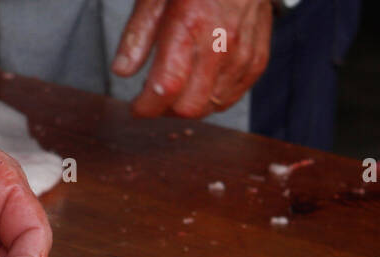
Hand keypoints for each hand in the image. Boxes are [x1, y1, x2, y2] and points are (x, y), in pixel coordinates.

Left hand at [112, 0, 272, 119]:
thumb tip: (122, 70)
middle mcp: (221, 42)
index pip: (167, 86)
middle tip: (154, 97)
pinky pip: (234, 97)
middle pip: (191, 106)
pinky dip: (214, 98)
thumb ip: (138, 33)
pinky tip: (201, 84)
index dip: (147, 106)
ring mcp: (243, 53)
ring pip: (213, 106)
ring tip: (177, 86)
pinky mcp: (257, 59)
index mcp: (191, 23)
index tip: (136, 107)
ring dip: (190, 105)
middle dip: (166, 110)